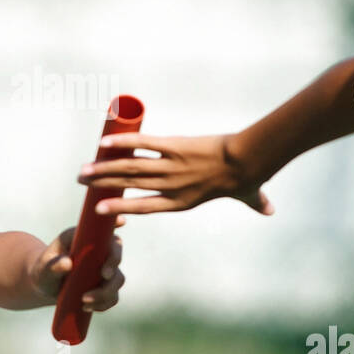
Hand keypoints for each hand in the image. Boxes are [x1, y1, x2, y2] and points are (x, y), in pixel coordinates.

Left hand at [30, 219, 125, 310]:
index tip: (121, 222)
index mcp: (85, 238)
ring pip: (117, 279)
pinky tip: (88, 308)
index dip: (115, 223)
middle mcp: (99, 252)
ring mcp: (103, 270)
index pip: (104, 230)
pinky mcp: (104, 287)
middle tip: (104, 275)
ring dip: (105, 292)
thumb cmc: (43, 269)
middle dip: (113, 265)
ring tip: (84, 302)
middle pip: (116, 254)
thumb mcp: (44, 267)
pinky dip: (104, 304)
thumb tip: (67, 263)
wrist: (45, 286)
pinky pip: (113, 297)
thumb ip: (53, 265)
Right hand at [76, 132, 273, 215]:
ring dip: (105, 168)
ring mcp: (170, 166)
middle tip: (81, 182)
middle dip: (103, 184)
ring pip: (131, 168)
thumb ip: (257, 203)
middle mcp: (171, 186)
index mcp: (181, 202)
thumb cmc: (246, 179)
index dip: (120, 207)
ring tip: (84, 169)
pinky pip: (142, 144)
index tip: (99, 208)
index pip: (143, 207)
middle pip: (130, 186)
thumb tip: (272, 211)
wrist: (245, 160)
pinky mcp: (173, 146)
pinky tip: (104, 144)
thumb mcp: (248, 195)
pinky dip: (123, 143)